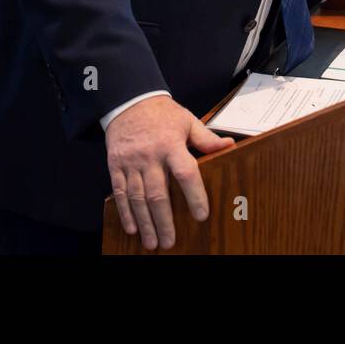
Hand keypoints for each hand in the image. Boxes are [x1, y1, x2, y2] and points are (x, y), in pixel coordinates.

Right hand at [105, 95, 233, 250]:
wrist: (129, 101)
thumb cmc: (162, 114)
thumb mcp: (187, 121)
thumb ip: (207, 138)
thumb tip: (229, 145)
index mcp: (171, 144)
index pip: (186, 173)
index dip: (194, 195)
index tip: (201, 215)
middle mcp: (150, 155)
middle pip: (158, 193)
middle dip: (164, 221)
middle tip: (170, 242)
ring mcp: (131, 162)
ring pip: (137, 197)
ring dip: (145, 222)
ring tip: (152, 243)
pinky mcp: (115, 165)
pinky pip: (119, 192)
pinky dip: (125, 212)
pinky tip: (133, 228)